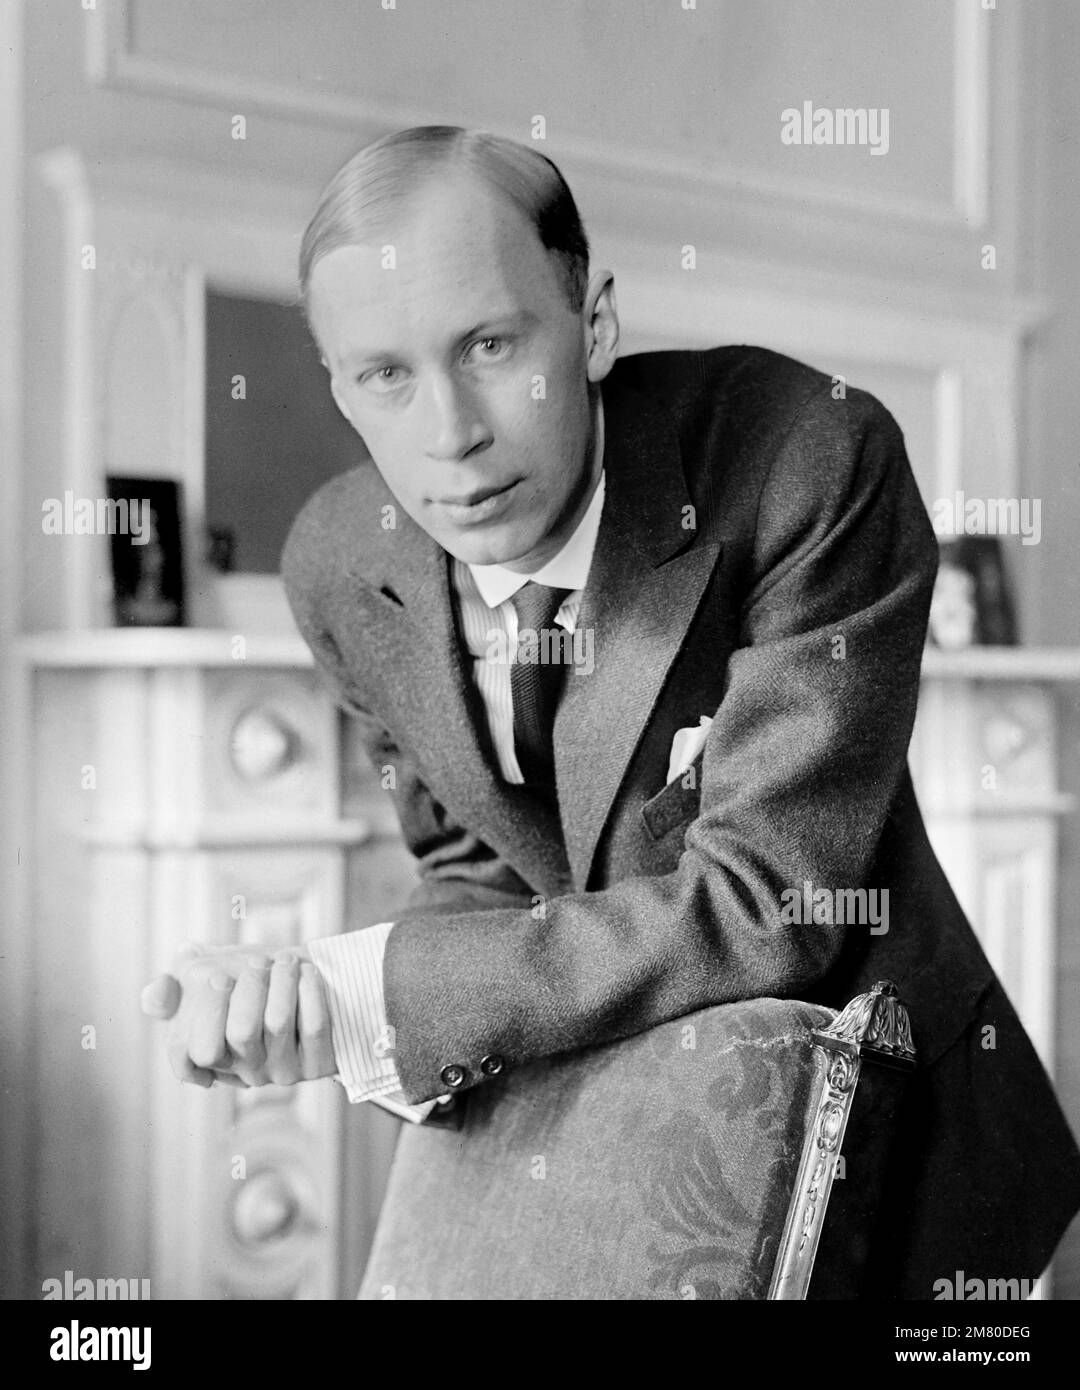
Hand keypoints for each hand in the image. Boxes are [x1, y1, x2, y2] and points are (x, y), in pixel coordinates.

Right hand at [141, 943, 335, 1088]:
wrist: (300, 982)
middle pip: (241, 1033)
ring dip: (282, 980)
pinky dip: (311, 991)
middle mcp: (245, 1070)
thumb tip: (157, 993)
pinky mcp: (318, 1064)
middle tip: (259, 961)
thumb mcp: (197, 979)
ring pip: (279, 1024)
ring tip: (286, 959)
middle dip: (250, 987)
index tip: (218, 976)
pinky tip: (308, 972)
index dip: (210, 1009)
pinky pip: (315, 1027)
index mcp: (211, 1056)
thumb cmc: (243, 982)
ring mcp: (283, 1071)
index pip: (198, 1051)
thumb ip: (167, 990)